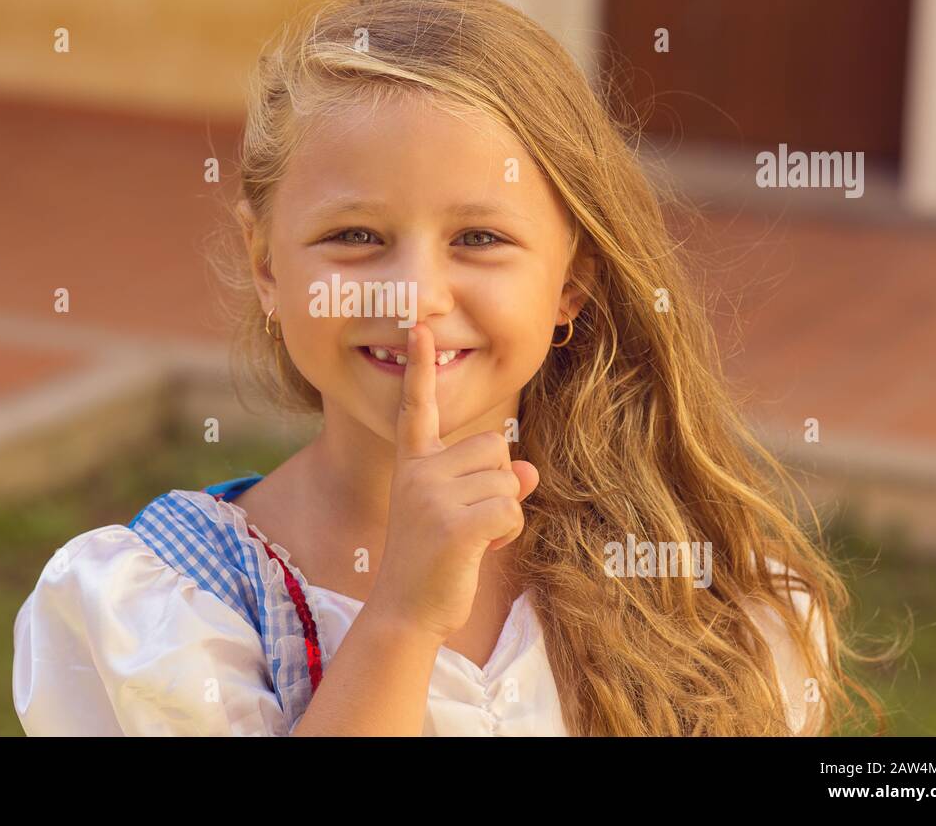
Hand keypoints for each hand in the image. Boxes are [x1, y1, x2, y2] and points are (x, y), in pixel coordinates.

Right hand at [367, 322, 538, 641]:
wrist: (407, 610)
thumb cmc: (434, 560)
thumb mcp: (462, 513)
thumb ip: (494, 483)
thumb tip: (529, 471)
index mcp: (413, 463)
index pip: (417, 407)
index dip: (420, 366)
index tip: (418, 324)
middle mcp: (419, 471)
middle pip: (493, 447)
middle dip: (497, 483)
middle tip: (468, 520)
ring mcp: (433, 495)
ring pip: (508, 479)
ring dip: (504, 511)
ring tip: (471, 538)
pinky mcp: (455, 523)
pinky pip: (511, 508)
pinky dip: (508, 532)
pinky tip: (479, 549)